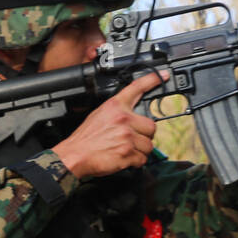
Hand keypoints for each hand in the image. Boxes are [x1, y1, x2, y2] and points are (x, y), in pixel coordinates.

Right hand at [52, 70, 167, 178]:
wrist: (75, 155)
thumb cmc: (85, 139)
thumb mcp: (99, 115)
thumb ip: (118, 112)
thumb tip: (132, 116)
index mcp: (115, 106)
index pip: (137, 87)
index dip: (152, 80)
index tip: (163, 75)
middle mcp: (123, 119)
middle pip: (151, 126)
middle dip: (144, 136)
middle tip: (132, 140)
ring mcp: (127, 136)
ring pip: (149, 145)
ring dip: (140, 151)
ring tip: (125, 150)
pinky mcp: (128, 152)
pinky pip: (142, 159)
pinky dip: (135, 162)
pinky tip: (123, 159)